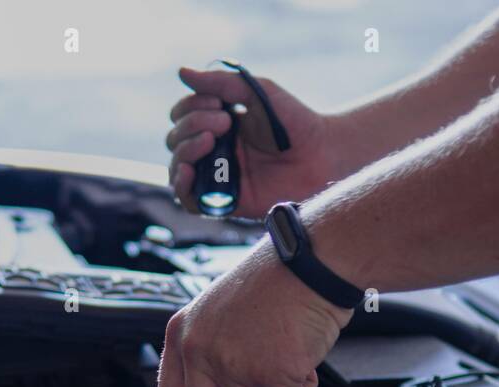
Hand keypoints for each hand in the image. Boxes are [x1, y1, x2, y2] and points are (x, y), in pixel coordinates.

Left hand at [155, 241, 352, 386]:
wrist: (313, 260)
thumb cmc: (278, 280)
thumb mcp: (224, 315)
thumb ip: (215, 360)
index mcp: (181, 333)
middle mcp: (198, 350)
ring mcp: (231, 364)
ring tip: (290, 350)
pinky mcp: (267, 374)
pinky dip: (304, 385)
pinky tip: (303, 351)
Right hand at [166, 66, 336, 217]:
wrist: (322, 155)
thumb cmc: (294, 122)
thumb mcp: (257, 91)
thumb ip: (221, 82)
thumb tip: (181, 72)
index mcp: (219, 122)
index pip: (183, 115)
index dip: (191, 106)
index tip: (219, 102)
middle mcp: (215, 150)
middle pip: (176, 139)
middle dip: (192, 125)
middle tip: (225, 122)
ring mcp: (219, 176)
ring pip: (178, 167)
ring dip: (185, 150)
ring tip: (209, 141)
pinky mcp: (227, 202)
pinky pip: (189, 200)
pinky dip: (181, 186)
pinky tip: (188, 171)